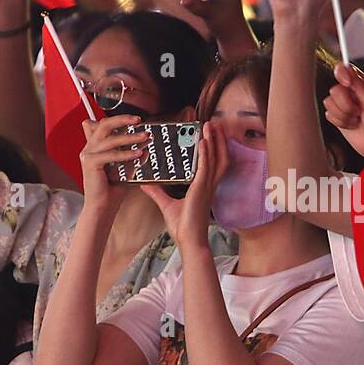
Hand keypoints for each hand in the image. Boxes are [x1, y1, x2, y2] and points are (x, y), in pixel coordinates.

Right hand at [79, 112, 149, 210]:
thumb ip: (132, 156)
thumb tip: (145, 145)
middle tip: (139, 120)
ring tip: (145, 137)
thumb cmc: (113, 189)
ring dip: (130, 137)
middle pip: (104, 125)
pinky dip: (126, 154)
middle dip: (123, 119)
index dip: (119, 119)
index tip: (136, 120)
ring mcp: (87, 154)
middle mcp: (89, 148)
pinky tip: (139, 154)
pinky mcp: (89, 163)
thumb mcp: (126, 168)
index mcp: (95, 147)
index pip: (104, 125)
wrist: (103, 207)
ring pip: (110, 139)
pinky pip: (110, 154)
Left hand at [142, 119, 228, 247]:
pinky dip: (205, 154)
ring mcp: (207, 187)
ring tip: (210, 125)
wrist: (188, 241)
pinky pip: (205, 168)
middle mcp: (209, 185)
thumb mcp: (166, 204)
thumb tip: (144, 183)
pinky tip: (203, 142)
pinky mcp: (201, 190)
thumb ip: (157, 192)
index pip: (212, 163)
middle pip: (219, 157)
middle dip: (218, 139)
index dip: (214, 147)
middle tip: (214, 123)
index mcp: (204, 187)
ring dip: (213, 141)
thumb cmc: (182, 227)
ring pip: (214, 159)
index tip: (211, 133)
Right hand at [323, 63, 363, 161]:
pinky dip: (340, 122)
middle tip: (359, 112)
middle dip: (346, 104)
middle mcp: (351, 92)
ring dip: (343, 115)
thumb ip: (359, 85)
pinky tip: (351, 125)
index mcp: (363, 84)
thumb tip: (346, 69)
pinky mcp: (337, 116)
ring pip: (329, 102)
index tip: (347, 84)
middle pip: (334, 89)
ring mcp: (343, 104)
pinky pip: (328, 115)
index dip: (342, 75)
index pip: (345, 69)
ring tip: (357, 119)